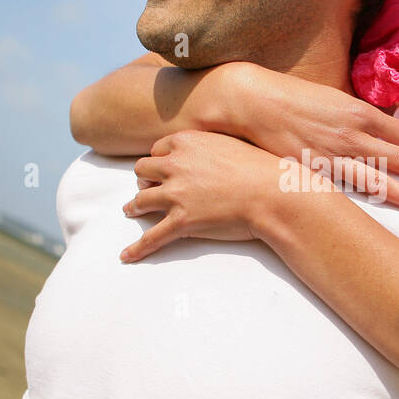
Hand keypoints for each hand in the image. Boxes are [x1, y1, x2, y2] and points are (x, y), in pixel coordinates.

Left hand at [120, 130, 289, 261]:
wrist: (272, 193)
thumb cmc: (261, 168)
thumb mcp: (231, 143)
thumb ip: (209, 146)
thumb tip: (208, 154)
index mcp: (186, 142)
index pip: (157, 150)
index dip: (158, 160)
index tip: (159, 168)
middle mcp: (175, 165)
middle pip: (143, 170)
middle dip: (144, 180)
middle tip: (147, 188)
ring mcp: (175, 194)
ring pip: (141, 200)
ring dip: (134, 207)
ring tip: (130, 211)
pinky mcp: (181, 221)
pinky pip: (152, 237)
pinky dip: (138, 248)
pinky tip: (127, 256)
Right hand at [224, 62, 398, 217]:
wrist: (251, 100)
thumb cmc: (291, 99)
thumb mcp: (331, 101)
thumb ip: (356, 117)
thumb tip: (377, 129)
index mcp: (360, 112)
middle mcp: (355, 132)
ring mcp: (336, 154)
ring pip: (385, 177)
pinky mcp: (316, 171)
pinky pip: (351, 189)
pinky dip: (375, 200)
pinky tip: (389, 211)